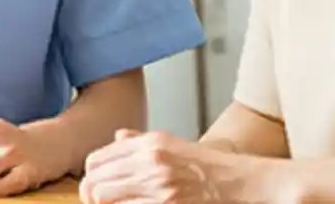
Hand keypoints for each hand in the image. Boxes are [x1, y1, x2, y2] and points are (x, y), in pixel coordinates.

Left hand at [80, 129, 279, 203]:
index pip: (95, 161)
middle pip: (94, 183)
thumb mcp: (172, 144)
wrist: (243, 184)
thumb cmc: (209, 167)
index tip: (96, 188)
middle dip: (92, 198)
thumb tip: (115, 138)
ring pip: (104, 199)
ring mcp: (159, 187)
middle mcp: (150, 161)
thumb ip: (139, 142)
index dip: (91, 178)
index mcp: (149, 144)